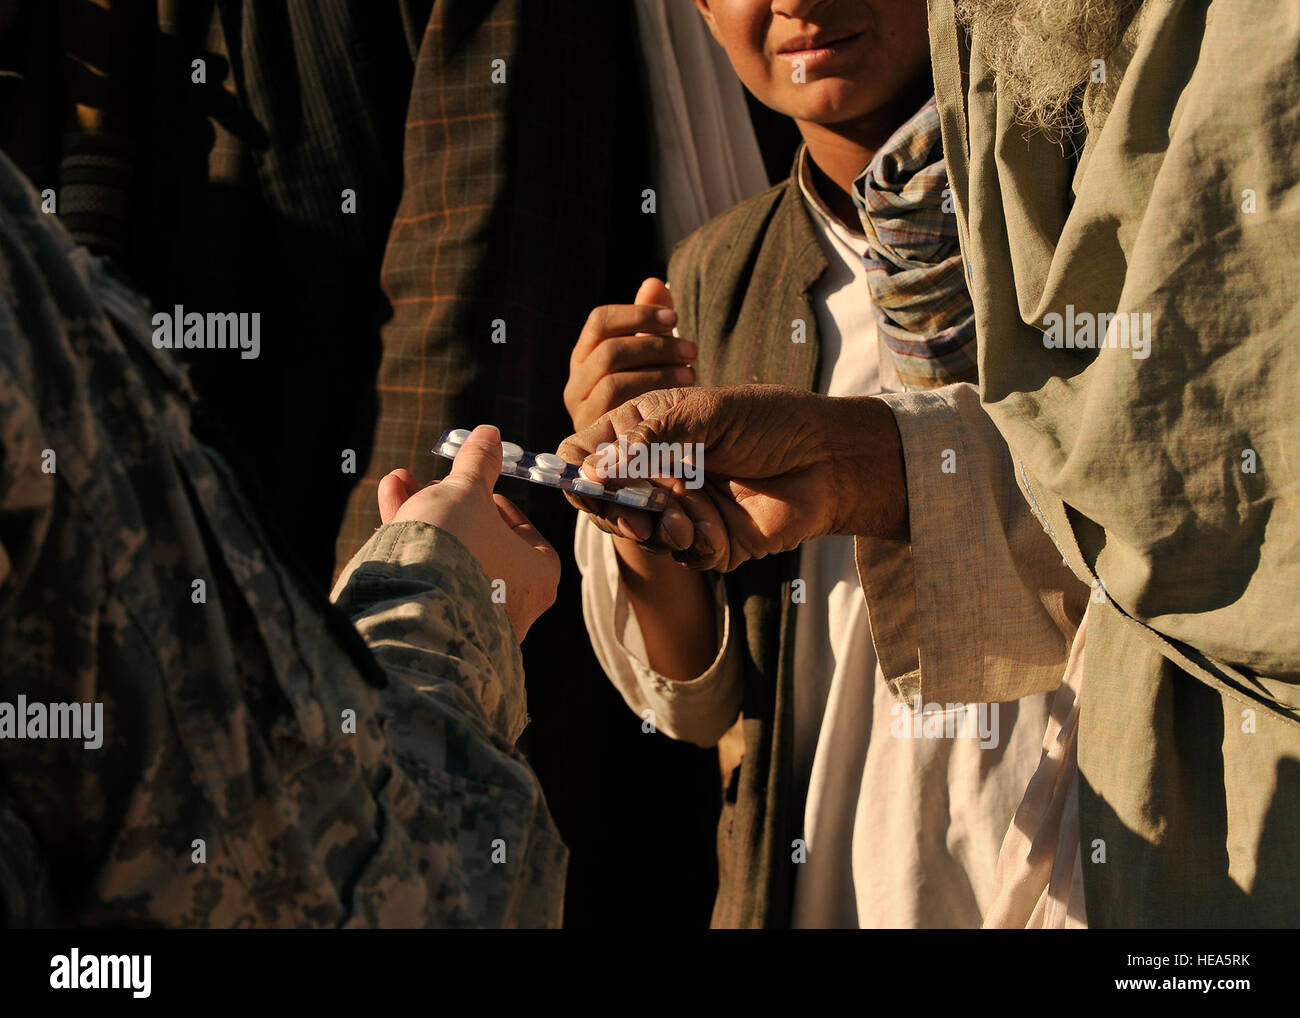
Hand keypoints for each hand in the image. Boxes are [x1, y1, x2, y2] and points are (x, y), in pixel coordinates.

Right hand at [376, 426, 560, 641]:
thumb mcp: (466, 492)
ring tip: (398, 484)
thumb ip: (478, 464)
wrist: (413, 606)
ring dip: (424, 518)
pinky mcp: (438, 628)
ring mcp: (475, 624)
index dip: (499, 507)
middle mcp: (513, 607)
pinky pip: (431, 581)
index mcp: (538, 578)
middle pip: (482, 545)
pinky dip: (413, 546)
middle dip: (451, 507)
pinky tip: (390, 506)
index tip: (477, 491)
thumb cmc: (457, 547)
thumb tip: (489, 435)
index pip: (527, 537)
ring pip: (451, 561)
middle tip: (432, 485)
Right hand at [556, 385, 908, 572]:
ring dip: (658, 529)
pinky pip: (682, 556)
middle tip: (638, 513)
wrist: (831, 459)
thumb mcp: (706, 413)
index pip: (589, 453)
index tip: (588, 484)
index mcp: (647, 431)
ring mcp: (680, 509)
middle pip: (606, 502)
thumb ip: (650, 439)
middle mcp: (657, 471)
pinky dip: (694, 545)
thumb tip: (595, 469)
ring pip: (641, 534)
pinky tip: (717, 531)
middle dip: (616, 510)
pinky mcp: (708, 542)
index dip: (579, 471)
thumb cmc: (772, 421)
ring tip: (685, 521)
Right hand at [563, 277, 695, 431]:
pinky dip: (652, 401)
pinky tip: (681, 396)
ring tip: (692, 372)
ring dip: (657, 373)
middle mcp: (575, 384)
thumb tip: (654, 282)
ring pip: (613, 382)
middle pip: (608, 351)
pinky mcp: (595, 439)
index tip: (675, 317)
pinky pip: (620, 414)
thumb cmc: (653, 391)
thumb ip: (653, 320)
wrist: (650, 446)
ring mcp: (581, 413)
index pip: (600, 321)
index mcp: (584, 356)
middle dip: (655, 346)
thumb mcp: (654, 353)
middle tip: (692, 349)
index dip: (638, 314)